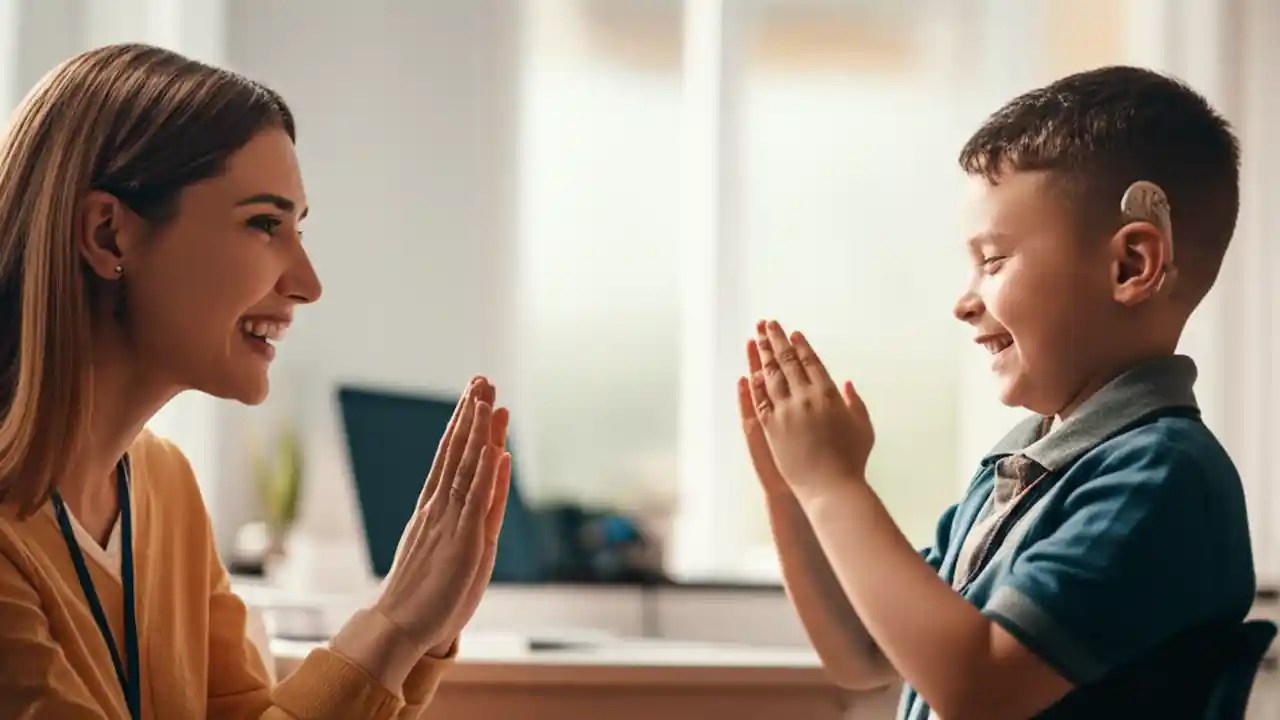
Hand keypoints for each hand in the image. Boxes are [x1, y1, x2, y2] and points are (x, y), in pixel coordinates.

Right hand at [371, 377, 511, 655]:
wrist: (400, 628)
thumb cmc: (428, 594)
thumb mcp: (458, 546)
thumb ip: (478, 510)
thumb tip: (492, 476)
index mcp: (435, 508)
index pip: (451, 456)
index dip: (462, 423)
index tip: (472, 394)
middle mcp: (440, 507)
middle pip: (457, 451)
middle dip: (470, 413)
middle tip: (480, 378)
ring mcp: (450, 522)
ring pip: (466, 467)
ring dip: (478, 431)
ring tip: (486, 396)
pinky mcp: (464, 541)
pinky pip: (476, 499)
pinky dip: (485, 471)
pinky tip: (493, 446)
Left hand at [744, 320, 873, 503]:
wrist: (830, 486)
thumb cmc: (852, 459)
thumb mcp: (863, 427)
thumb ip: (855, 402)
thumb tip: (845, 382)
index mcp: (828, 395)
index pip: (811, 362)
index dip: (801, 346)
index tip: (793, 333)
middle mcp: (805, 398)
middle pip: (787, 361)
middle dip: (776, 340)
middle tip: (768, 324)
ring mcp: (786, 412)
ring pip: (771, 376)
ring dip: (763, 355)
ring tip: (757, 338)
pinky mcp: (771, 427)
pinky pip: (761, 400)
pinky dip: (756, 384)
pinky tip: (751, 372)